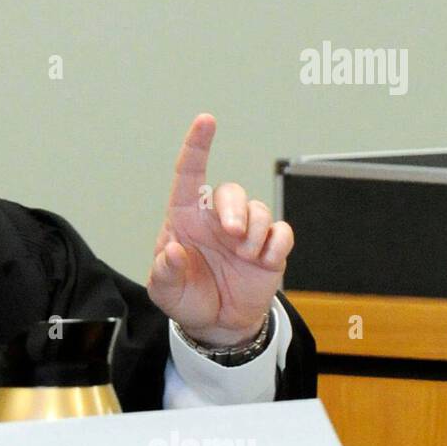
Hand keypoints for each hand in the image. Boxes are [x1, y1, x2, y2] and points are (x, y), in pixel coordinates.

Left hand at [147, 113, 293, 346]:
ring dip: (255, 230)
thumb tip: (173, 250)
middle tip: (232, 233)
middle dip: (235, 208)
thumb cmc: (187, 297)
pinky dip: (277, 244)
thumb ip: (164, 272)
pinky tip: (264, 261)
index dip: (197, 146)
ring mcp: (246, 233)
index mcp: (186, 219)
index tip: (206, 120)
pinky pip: (282, 232)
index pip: (189, 175)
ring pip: (259, 208)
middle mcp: (216, 219)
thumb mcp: (165, 291)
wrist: (217, 325)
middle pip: (231, 191)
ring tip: (245, 255)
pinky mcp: (269, 249)